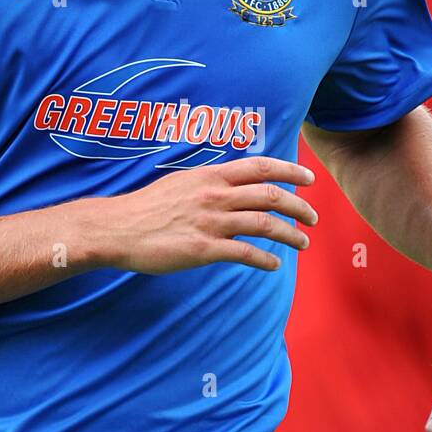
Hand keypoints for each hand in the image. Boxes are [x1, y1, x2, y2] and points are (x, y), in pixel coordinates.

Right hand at [99, 156, 316, 274]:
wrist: (118, 228)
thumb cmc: (147, 207)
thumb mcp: (182, 182)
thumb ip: (210, 183)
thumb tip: (232, 184)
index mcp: (211, 176)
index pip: (260, 166)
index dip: (290, 170)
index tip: (309, 178)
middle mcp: (215, 195)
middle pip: (270, 196)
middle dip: (298, 206)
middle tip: (313, 217)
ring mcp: (211, 222)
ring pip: (264, 225)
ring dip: (290, 235)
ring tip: (303, 243)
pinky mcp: (204, 249)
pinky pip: (245, 253)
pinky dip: (265, 260)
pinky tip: (274, 265)